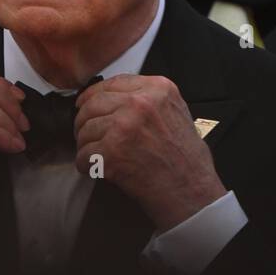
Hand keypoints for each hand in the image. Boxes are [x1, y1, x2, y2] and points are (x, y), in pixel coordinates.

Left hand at [74, 75, 224, 230]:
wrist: (192, 192)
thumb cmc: (187, 161)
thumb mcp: (177, 113)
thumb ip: (151, 99)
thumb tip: (119, 98)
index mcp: (158, 89)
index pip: (113, 82)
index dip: (94, 95)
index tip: (86, 103)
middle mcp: (140, 103)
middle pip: (93, 103)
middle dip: (84, 121)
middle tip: (86, 134)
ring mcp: (124, 126)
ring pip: (84, 129)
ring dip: (85, 144)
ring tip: (97, 155)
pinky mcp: (112, 151)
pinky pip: (83, 154)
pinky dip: (87, 165)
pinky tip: (98, 169)